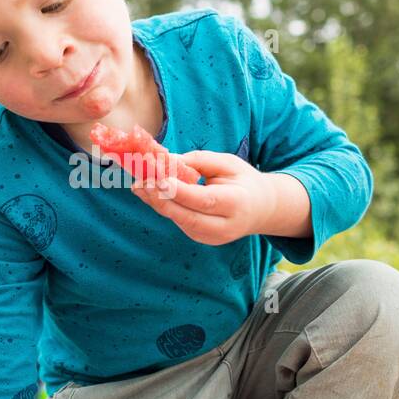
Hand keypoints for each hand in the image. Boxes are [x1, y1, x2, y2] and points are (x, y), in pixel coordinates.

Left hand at [131, 150, 276, 244]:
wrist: (260, 209)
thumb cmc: (242, 181)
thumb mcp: (229, 163)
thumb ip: (200, 161)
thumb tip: (168, 160)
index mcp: (236, 203)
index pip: (204, 200)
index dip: (180, 191)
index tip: (158, 178)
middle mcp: (224, 226)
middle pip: (187, 217)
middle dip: (161, 199)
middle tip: (140, 182)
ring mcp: (211, 237)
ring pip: (178, 220)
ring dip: (156, 202)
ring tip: (138, 184)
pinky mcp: (200, 238)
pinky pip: (178, 221)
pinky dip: (162, 206)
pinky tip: (148, 191)